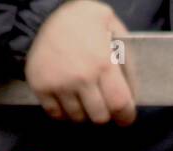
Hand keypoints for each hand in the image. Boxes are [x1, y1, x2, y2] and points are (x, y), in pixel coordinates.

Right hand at [25, 0, 135, 124]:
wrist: (48, 11)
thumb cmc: (87, 22)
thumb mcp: (116, 31)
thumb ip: (128, 64)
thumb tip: (133, 97)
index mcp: (103, 64)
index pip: (119, 105)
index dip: (125, 116)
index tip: (124, 117)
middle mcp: (80, 77)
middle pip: (99, 118)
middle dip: (104, 112)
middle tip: (102, 102)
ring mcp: (58, 83)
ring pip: (77, 118)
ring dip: (83, 111)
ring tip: (82, 94)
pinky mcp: (39, 86)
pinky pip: (56, 114)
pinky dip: (63, 110)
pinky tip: (67, 96)